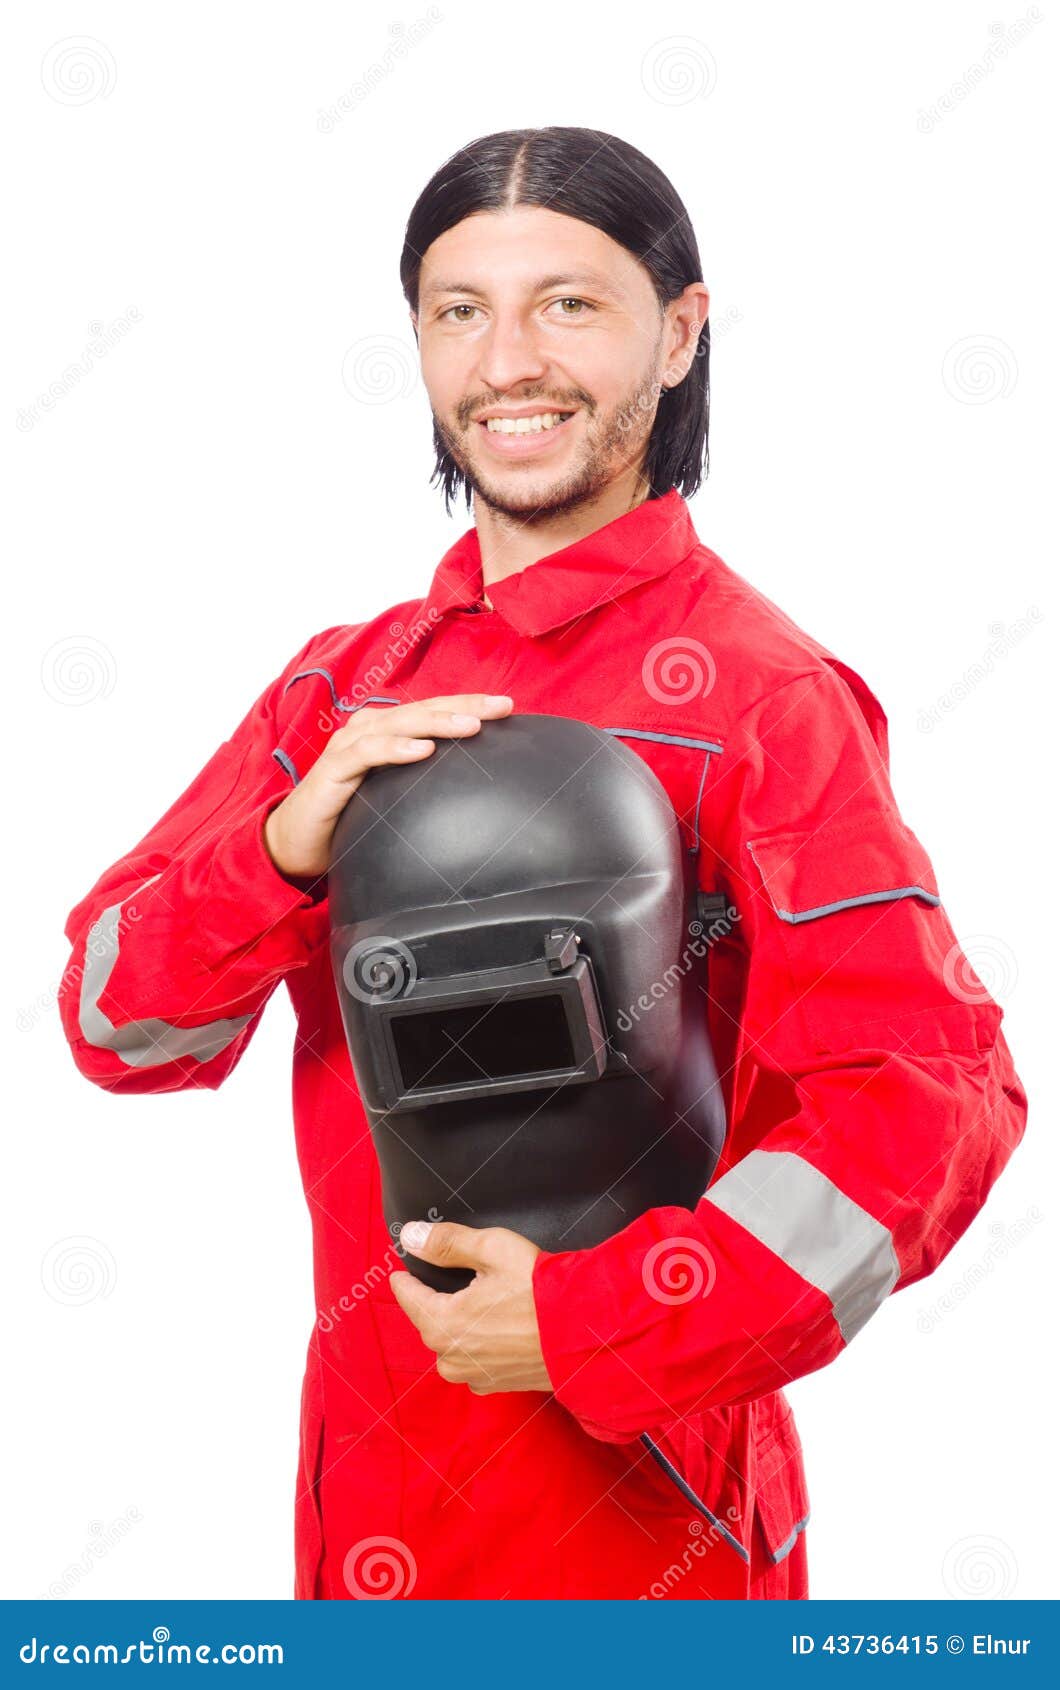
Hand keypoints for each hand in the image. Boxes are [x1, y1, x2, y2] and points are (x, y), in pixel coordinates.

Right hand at [263, 692, 513, 880]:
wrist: (295, 843)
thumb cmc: (348, 818)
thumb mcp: (395, 797)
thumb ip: (425, 787)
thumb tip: (473, 794)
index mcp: (385, 731)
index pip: (432, 711)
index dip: (468, 704)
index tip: (508, 707)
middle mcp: (368, 730)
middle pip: (422, 709)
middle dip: (464, 705)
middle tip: (502, 706)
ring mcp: (348, 747)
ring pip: (398, 723)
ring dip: (436, 722)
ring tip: (471, 725)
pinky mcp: (332, 770)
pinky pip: (367, 753)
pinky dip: (395, 748)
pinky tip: (423, 750)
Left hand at [390, 1220, 553, 1394]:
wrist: (586, 1333)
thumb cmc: (540, 1289)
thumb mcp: (492, 1249)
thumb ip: (447, 1243)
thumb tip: (411, 1236)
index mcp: (445, 1323)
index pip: (409, 1298)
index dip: (404, 1280)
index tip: (399, 1271)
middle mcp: (453, 1357)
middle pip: (429, 1323)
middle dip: (433, 1302)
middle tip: (445, 1281)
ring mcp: (475, 1375)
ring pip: (450, 1345)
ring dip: (455, 1326)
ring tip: (475, 1304)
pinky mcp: (497, 1384)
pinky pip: (472, 1361)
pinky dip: (476, 1344)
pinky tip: (496, 1328)